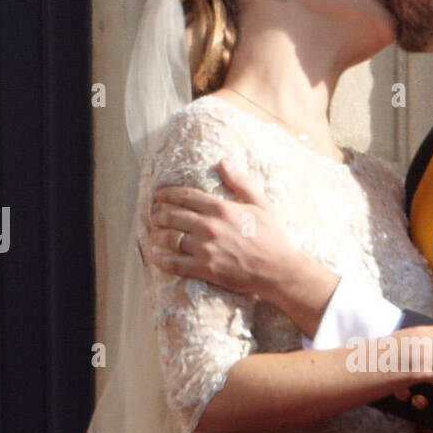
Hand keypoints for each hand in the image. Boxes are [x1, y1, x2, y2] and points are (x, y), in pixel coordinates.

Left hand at [148, 159, 296, 297]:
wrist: (279, 270)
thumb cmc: (273, 237)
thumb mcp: (261, 204)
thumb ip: (240, 182)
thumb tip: (223, 162)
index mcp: (221, 208)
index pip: (185, 196)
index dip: (167, 194)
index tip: (158, 195)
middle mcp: (210, 226)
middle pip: (172, 216)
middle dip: (158, 214)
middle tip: (155, 215)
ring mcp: (206, 248)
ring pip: (170, 238)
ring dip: (157, 235)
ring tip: (153, 234)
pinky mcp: (205, 269)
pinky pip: (175, 264)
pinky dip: (161, 260)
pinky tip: (156, 257)